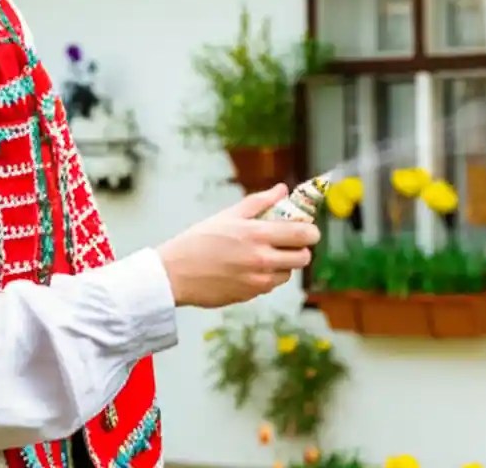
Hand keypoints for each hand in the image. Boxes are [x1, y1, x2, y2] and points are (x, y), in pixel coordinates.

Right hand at [156, 183, 321, 307]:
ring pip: (289, 273)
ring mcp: (258, 280)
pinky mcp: (251, 295)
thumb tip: (282, 190)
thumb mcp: (228, 215)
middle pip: (304, 257)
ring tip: (264, 254)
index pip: (303, 234)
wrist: (174, 274)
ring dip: (284, 264)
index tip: (306, 228)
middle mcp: (262, 259)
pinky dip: (268, 276)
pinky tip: (250, 267)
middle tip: (288, 242)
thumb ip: (260, 202)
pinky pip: (271, 285)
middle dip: (301, 249)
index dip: (311, 231)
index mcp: (258, 235)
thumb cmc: (199, 241)